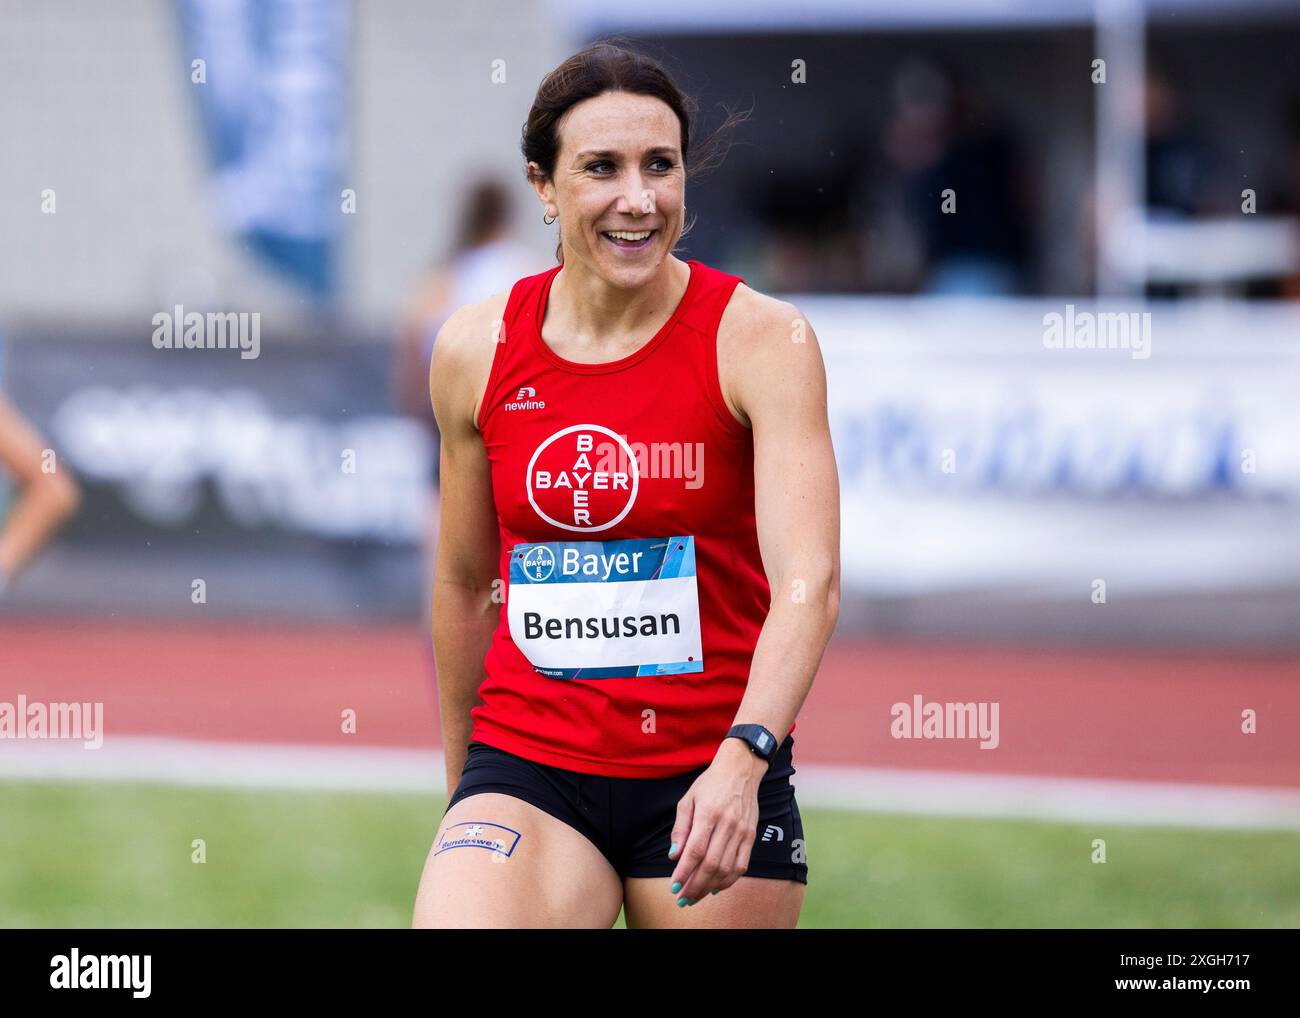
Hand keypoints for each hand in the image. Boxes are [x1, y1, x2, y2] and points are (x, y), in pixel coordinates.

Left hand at [667, 738, 767, 904]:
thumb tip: (674, 856)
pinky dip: (728, 880)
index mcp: (708, 813)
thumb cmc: (710, 783)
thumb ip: (680, 828)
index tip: (674, 886)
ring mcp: (742, 831)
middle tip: (683, 898)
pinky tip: (715, 887)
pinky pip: (742, 865)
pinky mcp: (751, 835)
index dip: (684, 871)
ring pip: (726, 868)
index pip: (695, 850)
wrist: (741, 769)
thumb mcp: (688, 799)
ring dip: (709, 886)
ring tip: (696, 896)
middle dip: (695, 885)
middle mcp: (727, 823)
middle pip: (710, 863)